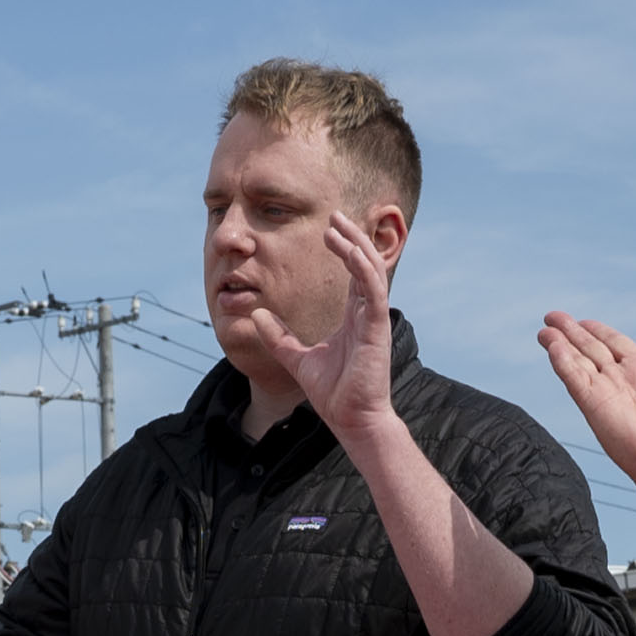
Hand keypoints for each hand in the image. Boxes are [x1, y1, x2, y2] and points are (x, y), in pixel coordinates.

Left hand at [249, 213, 395, 438]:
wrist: (350, 420)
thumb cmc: (334, 393)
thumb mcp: (298, 358)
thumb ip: (279, 338)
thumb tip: (258, 315)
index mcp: (354, 317)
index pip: (353, 273)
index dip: (344, 248)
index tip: (328, 229)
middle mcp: (367, 313)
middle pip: (364, 264)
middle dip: (351, 237)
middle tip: (335, 215)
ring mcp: (374, 319)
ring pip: (372, 270)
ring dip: (356, 245)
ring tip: (338, 226)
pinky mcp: (377, 329)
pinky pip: (374, 290)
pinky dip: (363, 268)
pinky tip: (350, 251)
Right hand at [537, 314, 635, 491]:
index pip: (613, 343)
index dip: (596, 330)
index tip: (580, 321)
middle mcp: (619, 379)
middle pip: (589, 349)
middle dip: (570, 332)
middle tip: (551, 316)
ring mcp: (604, 392)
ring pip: (576, 361)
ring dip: (559, 344)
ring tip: (544, 331)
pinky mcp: (592, 404)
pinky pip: (574, 378)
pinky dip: (562, 362)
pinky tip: (553, 347)